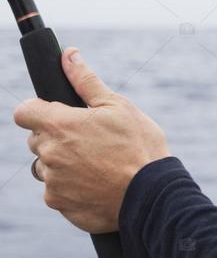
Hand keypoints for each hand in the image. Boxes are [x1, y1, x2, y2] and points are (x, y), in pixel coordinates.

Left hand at [13, 47, 170, 232]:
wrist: (151, 195)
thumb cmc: (139, 146)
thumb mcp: (118, 106)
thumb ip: (86, 81)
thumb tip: (68, 55)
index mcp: (59, 124)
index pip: (25, 111)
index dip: (40, 110)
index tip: (58, 114)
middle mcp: (48, 153)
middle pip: (37, 139)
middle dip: (57, 137)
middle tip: (91, 140)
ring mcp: (51, 180)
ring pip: (46, 166)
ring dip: (62, 162)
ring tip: (96, 163)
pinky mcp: (57, 203)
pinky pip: (56, 190)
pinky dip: (70, 186)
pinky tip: (96, 183)